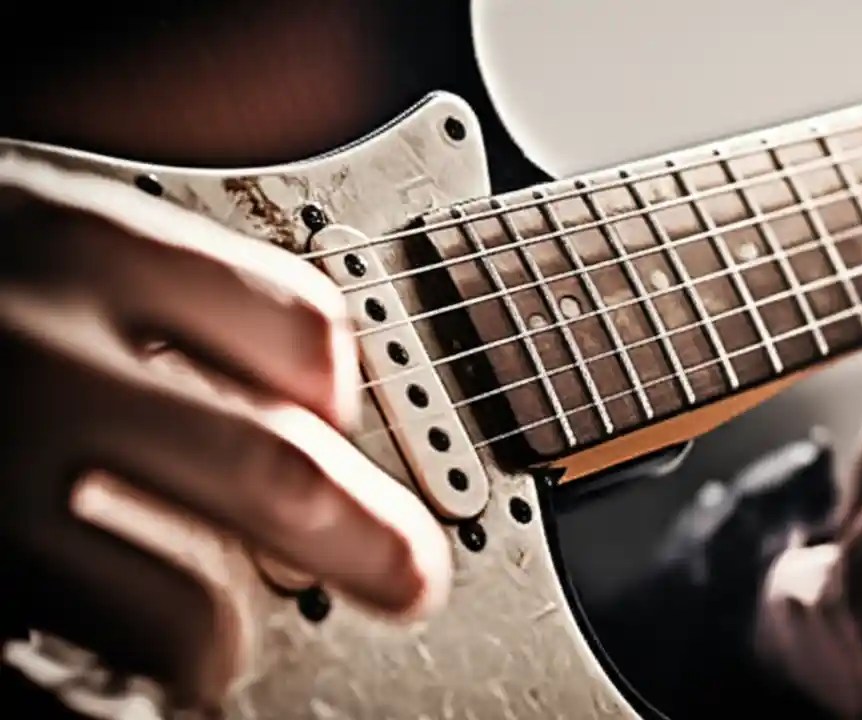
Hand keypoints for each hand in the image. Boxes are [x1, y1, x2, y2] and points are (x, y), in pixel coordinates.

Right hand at [0, 156, 452, 705]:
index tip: (336, 426)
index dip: (337, 388)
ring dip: (213, 648)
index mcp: (69, 246)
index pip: (296, 323)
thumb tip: (318, 388)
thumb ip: (151, 284)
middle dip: (369, 544)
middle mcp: (34, 366)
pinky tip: (113, 694)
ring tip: (202, 651)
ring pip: (185, 619)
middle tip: (406, 582)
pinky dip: (120, 712)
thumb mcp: (15, 228)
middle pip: (280, 476)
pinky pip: (71, 704)